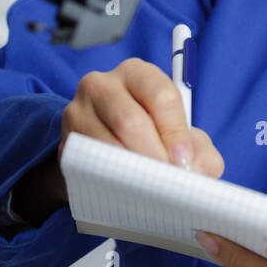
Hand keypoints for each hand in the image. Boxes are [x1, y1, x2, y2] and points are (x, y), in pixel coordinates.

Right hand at [58, 57, 223, 182]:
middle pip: (129, 119)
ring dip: (132, 173)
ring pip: (106, 144)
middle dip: (153, 156)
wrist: (106, 152)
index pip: (159, 93)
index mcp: (137, 73)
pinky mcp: (66, 142)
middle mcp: (102, 84)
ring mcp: (78, 111)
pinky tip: (126, 193)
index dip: (175, 131)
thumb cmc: (151, 137)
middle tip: (168, 183)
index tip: (184, 163)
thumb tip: (200, 170)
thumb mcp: (180, 137)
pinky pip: (87, 164)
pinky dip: (109, 180)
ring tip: (151, 191)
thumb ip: (200, 150)